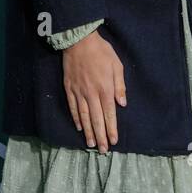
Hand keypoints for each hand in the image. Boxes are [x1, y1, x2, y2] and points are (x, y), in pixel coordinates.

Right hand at [62, 30, 125, 152]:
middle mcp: (91, 94)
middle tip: (102, 150)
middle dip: (100, 136)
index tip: (113, 141)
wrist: (79, 42)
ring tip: (90, 144)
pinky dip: (76, 119)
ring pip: (83, 116)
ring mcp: (79, 92)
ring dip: (88, 131)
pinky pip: (73, 107)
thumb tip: (122, 104)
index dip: (111, 129)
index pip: (109, 114)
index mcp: (105, 89)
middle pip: (96, 119)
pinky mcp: (69, 88)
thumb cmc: (101, 52)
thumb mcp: (117, 66)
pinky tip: (79, 128)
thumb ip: (120, 86)